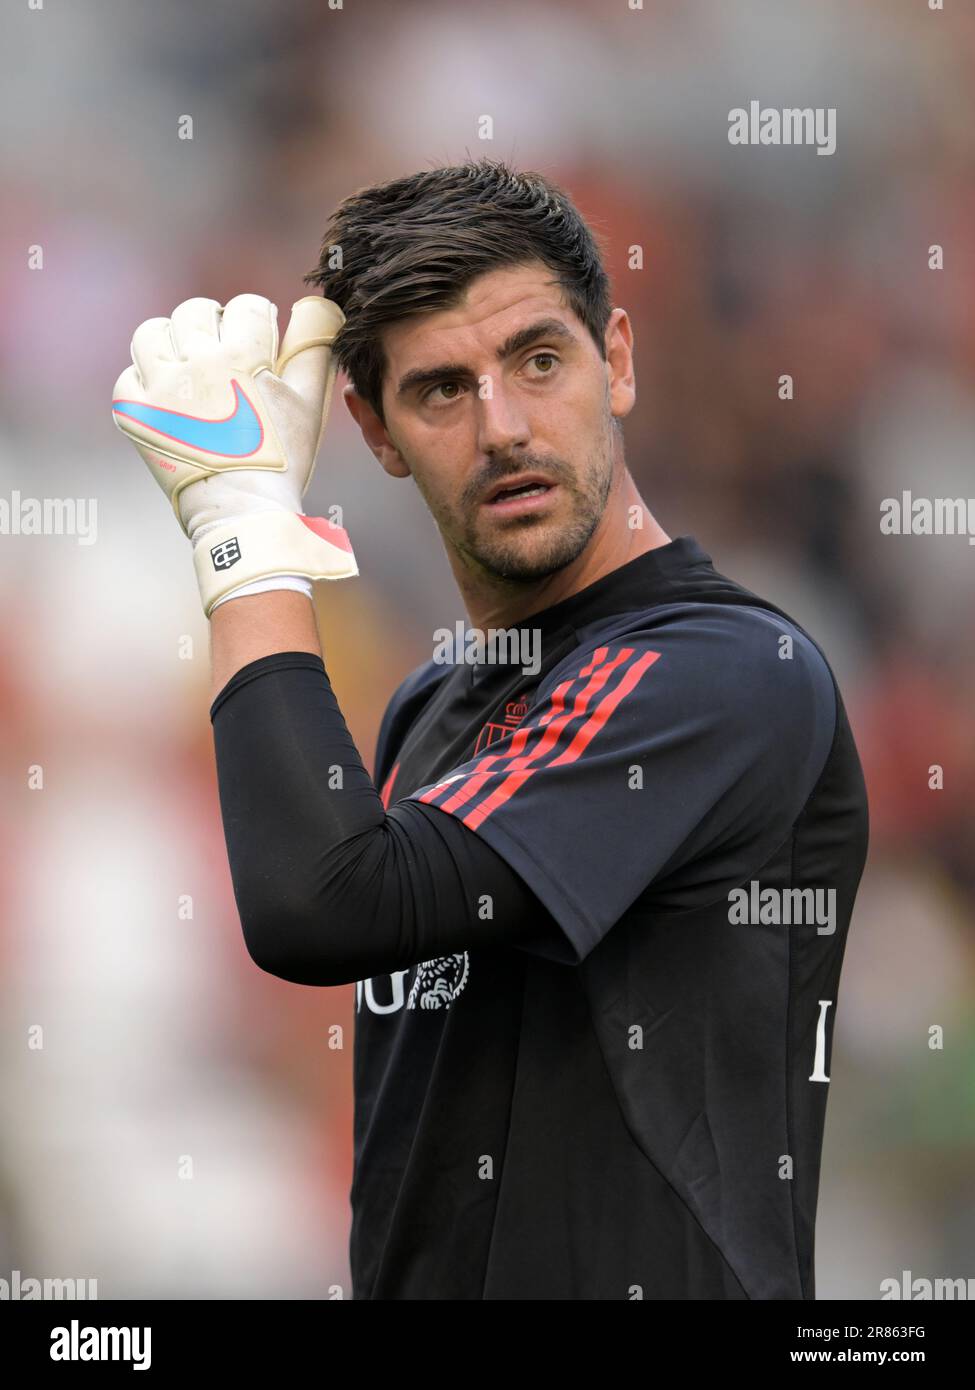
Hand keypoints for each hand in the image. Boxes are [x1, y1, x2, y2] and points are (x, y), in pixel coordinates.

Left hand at [112, 293, 356, 615]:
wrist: (242, 513)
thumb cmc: (283, 460)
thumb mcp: (311, 402)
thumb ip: (315, 346)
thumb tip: (320, 304)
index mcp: (242, 354)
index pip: (247, 306)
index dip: (260, 322)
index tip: (264, 344)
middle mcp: (196, 363)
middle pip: (196, 311)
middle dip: (215, 326)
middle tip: (227, 356)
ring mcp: (161, 388)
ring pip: (153, 333)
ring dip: (172, 342)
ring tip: (190, 366)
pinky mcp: (138, 414)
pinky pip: (128, 377)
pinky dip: (145, 381)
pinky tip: (168, 397)